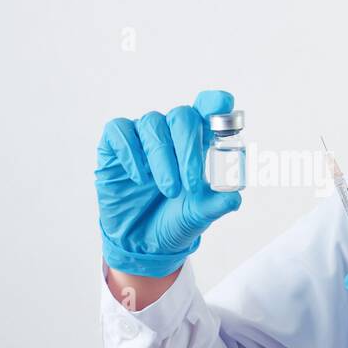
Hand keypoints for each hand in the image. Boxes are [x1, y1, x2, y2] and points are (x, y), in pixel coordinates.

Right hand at [95, 90, 242, 276]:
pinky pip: (120, 131)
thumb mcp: (199, 214)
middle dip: (189, 148)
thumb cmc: (174, 219)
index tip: (223, 107)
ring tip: (169, 190)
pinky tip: (139, 178)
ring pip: (152, 124)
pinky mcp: (114, 146)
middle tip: (190, 184)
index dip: (214, 103)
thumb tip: (234, 197)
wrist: (142, 244)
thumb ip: (217, 204)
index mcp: (196, 142)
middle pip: (181, 116)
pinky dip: (130, 152)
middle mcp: (169, 134)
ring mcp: (141, 138)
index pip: (205, 109)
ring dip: (162, 158)